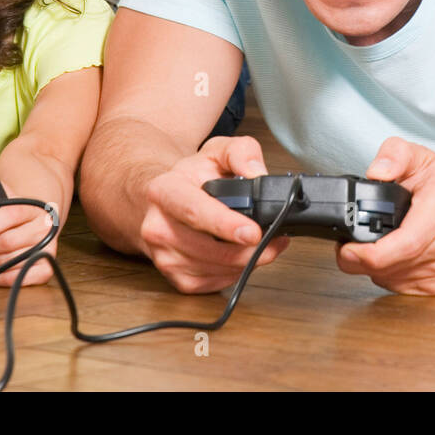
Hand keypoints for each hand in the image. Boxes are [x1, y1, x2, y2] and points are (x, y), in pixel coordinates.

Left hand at [0, 186, 55, 286]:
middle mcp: (44, 227)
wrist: (37, 225)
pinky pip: (17, 277)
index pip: (12, 214)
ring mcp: (47, 249)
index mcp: (33, 207)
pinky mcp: (45, 269)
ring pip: (8, 261)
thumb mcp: (5, 201)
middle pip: (7, 241)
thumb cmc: (15, 217)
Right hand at [138, 135, 290, 293]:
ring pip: (216, 270)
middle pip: (210, 250)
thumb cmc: (191, 177)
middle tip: (276, 237)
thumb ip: (241, 152)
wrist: (161, 202)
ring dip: (248, 261)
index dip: (225, 225)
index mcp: (164, 191)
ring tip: (266, 244)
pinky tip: (243, 254)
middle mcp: (157, 227)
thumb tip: (258, 174)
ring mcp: (164, 256)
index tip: (253, 232)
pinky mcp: (175, 278)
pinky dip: (236, 272)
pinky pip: (215, 283)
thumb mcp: (216, 151)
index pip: (195, 212)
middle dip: (250, 249)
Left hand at [335, 137, 434, 294]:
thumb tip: (376, 172)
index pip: (405, 243)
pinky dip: (386, 275)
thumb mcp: (421, 157)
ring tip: (367, 247)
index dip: (370, 253)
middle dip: (359, 260)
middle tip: (344, 248)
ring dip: (372, 268)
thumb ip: (394, 154)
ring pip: (393, 279)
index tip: (347, 249)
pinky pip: (400, 287)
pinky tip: (386, 258)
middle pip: (393, 265)